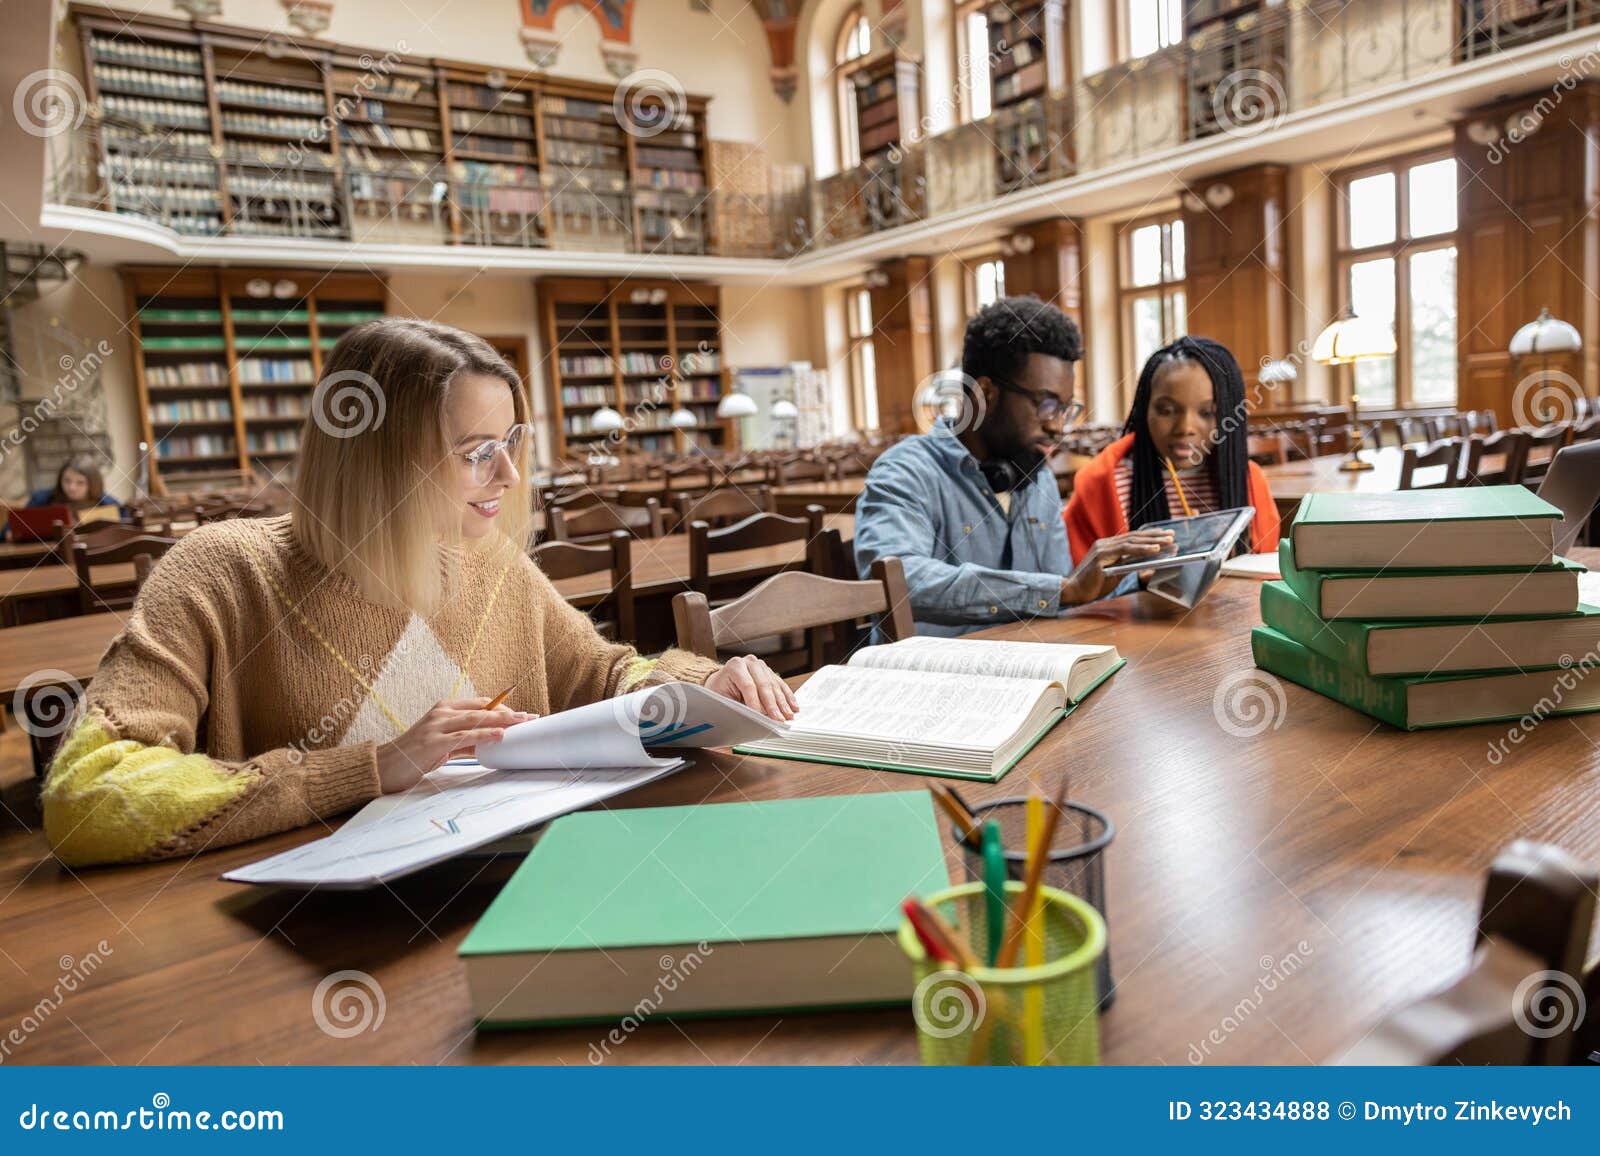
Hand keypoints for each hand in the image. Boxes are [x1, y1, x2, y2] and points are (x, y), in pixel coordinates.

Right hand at [374, 697, 536, 792]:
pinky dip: (485, 735)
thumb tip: (489, 743)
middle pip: (482, 709)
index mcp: (444, 709)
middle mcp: (441, 713)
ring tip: (522, 723)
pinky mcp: (435, 742)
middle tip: (530, 717)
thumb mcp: (443, 744)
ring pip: (476, 720)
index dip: (502, 708)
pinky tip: (500, 735)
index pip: (480, 704)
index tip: (521, 714)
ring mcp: (437, 726)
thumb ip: (465, 741)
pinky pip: (465, 737)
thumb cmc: (414, 756)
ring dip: (502, 722)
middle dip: (509, 713)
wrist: (385, 766)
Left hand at [704, 655, 797, 721]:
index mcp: (735, 666)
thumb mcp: (723, 699)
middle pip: (764, 684)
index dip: (755, 702)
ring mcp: (761, 666)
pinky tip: (792, 706)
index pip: (748, 685)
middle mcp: (749, 662)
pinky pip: (780, 684)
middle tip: (778, 719)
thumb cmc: (720, 692)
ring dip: (783, 702)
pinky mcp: (768, 671)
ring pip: (774, 685)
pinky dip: (787, 697)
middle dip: (772, 704)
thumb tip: (752, 719)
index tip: (761, 716)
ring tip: (788, 716)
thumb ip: (736, 706)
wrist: (721, 682)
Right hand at [1060, 529, 1175, 605]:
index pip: (1132, 538)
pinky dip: (1141, 549)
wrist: (1074, 592)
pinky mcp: (1101, 556)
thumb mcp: (1116, 574)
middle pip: (1134, 537)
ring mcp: (1102, 548)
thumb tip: (1150, 563)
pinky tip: (1154, 550)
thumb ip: (1129, 566)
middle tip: (1172, 535)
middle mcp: (1105, 544)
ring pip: (1132, 541)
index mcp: (1107, 546)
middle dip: (1155, 536)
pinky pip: (1125, 550)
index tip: (1165, 534)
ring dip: (1152, 541)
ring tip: (1168, 541)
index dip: (1149, 535)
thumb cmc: (1094, 585)